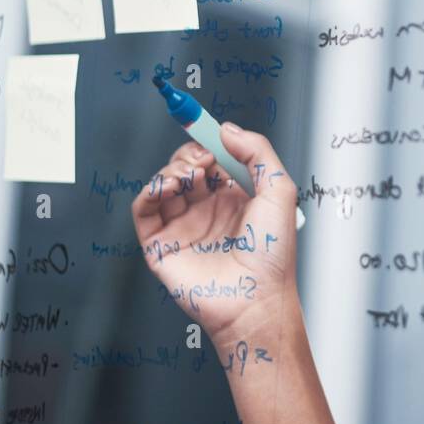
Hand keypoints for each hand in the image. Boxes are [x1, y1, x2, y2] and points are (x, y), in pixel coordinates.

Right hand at [131, 122, 300, 340]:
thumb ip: (258, 152)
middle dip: (190, 154)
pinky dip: (149, 190)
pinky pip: (143, 209)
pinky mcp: (161, 245)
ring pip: (163, 183)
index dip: (207, 142)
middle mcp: (207, 210)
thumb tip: (227, 129)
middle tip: (203, 159)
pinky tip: (168, 186)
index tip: (203, 125)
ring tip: (190, 176)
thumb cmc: (272, 255)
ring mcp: (183, 226)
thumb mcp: (280, 190)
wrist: (255, 298)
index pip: (213, 159)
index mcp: (235, 198)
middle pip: (185, 167)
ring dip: (172, 170)